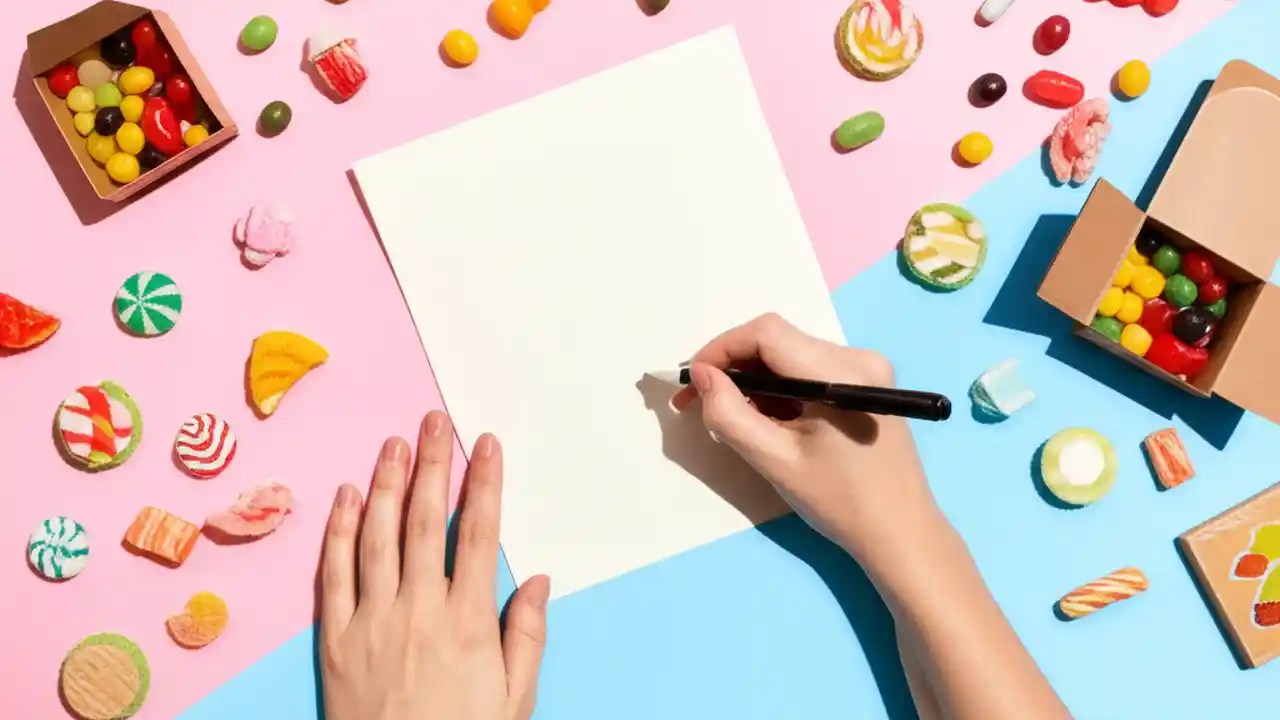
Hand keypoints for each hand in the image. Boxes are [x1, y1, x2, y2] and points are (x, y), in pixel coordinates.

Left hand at [320, 411, 550, 719]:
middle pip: (426, 521)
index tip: (485, 445)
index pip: (479, 534)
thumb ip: (527, 636)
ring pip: (378, 536)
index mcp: (468, 623)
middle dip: (433, 464)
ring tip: (394, 443)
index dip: (484, 484)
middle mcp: (419, 610)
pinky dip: (339, 531)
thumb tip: (539, 579)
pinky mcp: (336, 639)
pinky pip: (335, 573)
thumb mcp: (515, 699)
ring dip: (387, 483)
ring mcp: (373, 621)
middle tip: (435, 422)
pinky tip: (347, 497)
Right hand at [673, 314, 944, 573]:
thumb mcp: (775, 460)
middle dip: (733, 368)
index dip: (720, 350)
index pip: (766, 333)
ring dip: (755, 381)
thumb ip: (730, 414)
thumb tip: (702, 376)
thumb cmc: (840, 502)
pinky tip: (769, 422)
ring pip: (790, 356)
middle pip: (778, 342)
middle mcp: (857, 357)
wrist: (901, 533)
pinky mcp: (866, 384)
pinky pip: (809, 371)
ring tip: (734, 421)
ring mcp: (866, 369)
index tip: (691, 384)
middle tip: (698, 405)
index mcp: (840, 372)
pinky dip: (780, 390)